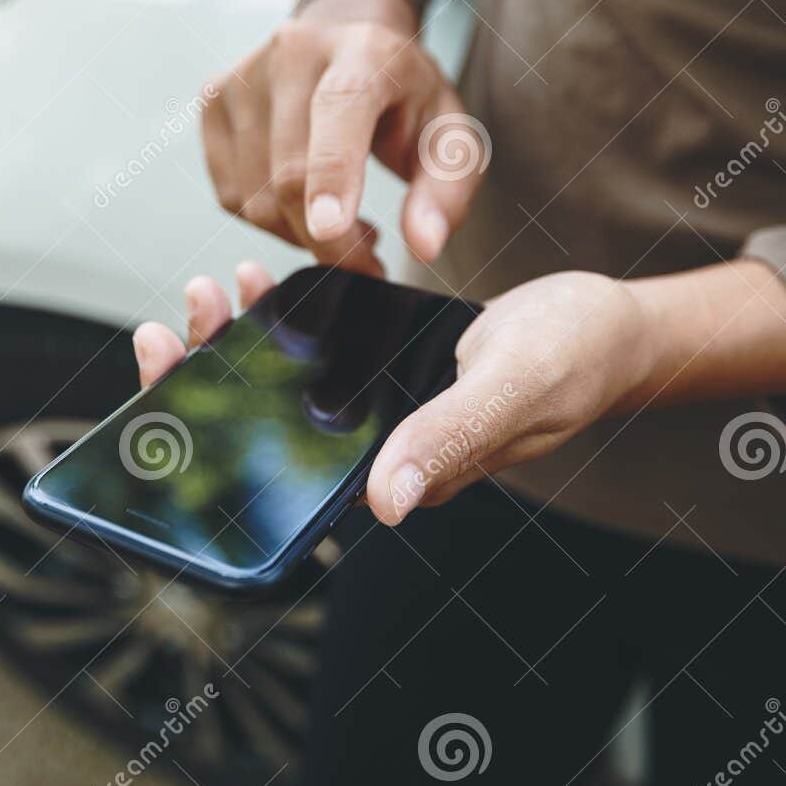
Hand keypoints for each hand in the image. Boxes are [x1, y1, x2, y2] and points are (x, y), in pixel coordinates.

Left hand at [130, 266, 660, 526]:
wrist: (613, 327)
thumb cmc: (574, 357)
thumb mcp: (512, 386)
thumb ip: (450, 437)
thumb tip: (386, 502)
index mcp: (404, 472)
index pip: (288, 469)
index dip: (219, 432)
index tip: (171, 369)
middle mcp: (383, 450)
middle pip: (273, 427)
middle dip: (212, 377)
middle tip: (176, 320)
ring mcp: (385, 412)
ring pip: (292, 387)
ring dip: (246, 342)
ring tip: (217, 288)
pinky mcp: (391, 376)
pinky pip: (324, 355)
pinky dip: (288, 319)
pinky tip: (265, 282)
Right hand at [201, 0, 482, 274]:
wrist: (348, 39)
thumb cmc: (404, 96)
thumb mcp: (448, 135)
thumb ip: (446, 191)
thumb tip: (424, 245)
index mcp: (363, 49)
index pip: (340, 108)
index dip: (332, 174)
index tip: (331, 231)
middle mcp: (294, 51)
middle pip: (291, 171)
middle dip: (328, 241)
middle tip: (366, 259)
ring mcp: (244, 74)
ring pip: (257, 197)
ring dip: (300, 234)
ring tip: (340, 219)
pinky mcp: (213, 101)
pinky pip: (233, 196)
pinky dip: (270, 221)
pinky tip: (302, 205)